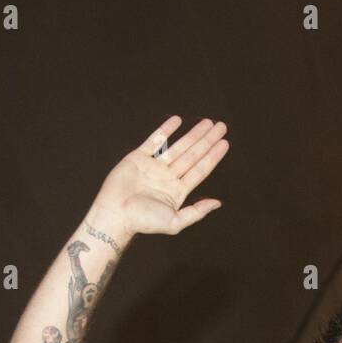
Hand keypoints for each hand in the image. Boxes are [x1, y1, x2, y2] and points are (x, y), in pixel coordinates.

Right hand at [92, 115, 229, 239]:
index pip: (200, 170)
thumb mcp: (175, 222)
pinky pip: (154, 141)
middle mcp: (168, 177)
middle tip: (221, 126)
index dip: (213, 156)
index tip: (225, 143)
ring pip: (178, 146)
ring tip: (207, 122)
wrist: (116, 214)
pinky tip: (178, 120)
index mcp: (177, 191)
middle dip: (207, 140)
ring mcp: (154, 167)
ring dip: (193, 134)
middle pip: (193, 155)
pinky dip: (165, 130)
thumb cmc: (144, 221)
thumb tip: (218, 203)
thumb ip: (196, 212)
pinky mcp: (138, 158)